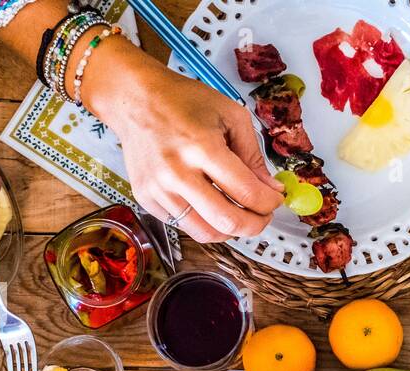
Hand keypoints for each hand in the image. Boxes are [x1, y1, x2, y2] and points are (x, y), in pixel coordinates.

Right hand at [84, 46, 282, 242]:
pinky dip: (203, 222)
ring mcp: (158, 189)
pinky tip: (209, 204)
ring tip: (238, 214)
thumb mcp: (230, 116)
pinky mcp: (146, 198)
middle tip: (263, 216)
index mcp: (202, 148)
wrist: (134, 98)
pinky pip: (183, 225)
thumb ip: (253, 155)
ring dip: (229, 230)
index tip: (275, 199)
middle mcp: (177, 173)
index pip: (247, 193)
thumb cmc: (183, 101)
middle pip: (228, 221)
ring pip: (205, 233)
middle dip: (255, 225)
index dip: (269, 202)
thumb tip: (270, 189)